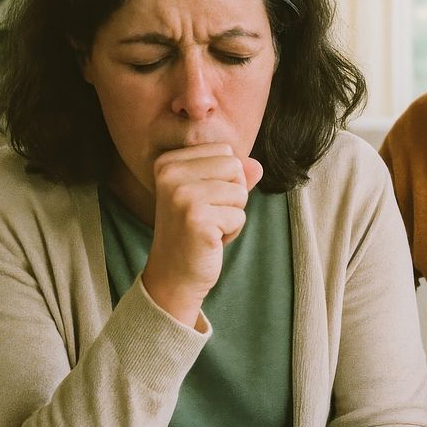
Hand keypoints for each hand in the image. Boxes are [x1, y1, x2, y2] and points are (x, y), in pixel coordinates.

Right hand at [140, 143, 262, 327]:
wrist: (173, 275)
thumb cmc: (194, 231)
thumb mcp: (212, 196)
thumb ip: (234, 176)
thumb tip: (258, 166)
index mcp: (169, 162)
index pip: (225, 151)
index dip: (225, 179)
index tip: (203, 201)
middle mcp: (171, 174)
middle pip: (234, 166)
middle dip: (233, 194)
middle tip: (208, 215)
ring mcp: (182, 196)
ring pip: (240, 191)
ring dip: (233, 214)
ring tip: (209, 227)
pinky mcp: (196, 219)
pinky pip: (239, 216)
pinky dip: (232, 231)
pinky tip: (209, 241)